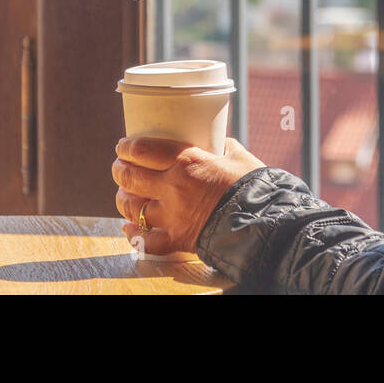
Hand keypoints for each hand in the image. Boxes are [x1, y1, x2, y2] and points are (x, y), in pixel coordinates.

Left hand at [113, 136, 264, 254]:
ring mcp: (172, 216)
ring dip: (123, 199)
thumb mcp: (237, 156)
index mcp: (187, 161)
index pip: (144, 151)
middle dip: (120, 170)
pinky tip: (128, 228)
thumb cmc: (254, 185)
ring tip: (124, 194)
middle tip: (120, 167)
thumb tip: (217, 141)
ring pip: (132, 207)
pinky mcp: (177, 240)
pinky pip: (145, 240)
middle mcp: (173, 187)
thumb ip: (221, 147)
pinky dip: (133, 234)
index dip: (127, 148)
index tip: (123, 146)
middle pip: (131, 177)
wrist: (263, 222)